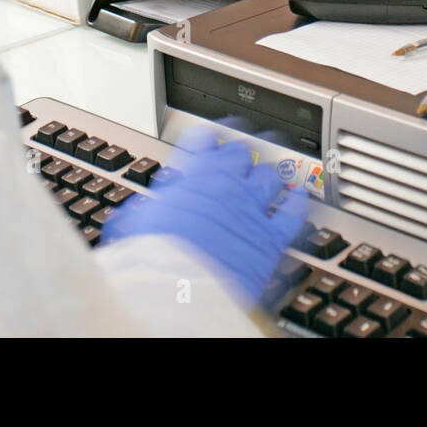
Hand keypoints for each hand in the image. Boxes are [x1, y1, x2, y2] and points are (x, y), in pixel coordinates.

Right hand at [99, 128, 308, 304]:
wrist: (179, 289)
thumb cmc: (152, 258)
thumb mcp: (133, 228)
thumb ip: (136, 216)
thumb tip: (128, 219)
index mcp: (191, 177)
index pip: (202, 141)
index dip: (206, 137)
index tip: (207, 137)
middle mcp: (225, 186)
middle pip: (240, 154)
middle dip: (239, 154)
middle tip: (239, 155)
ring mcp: (251, 209)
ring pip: (269, 177)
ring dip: (268, 175)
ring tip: (270, 170)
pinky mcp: (271, 238)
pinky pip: (292, 213)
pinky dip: (297, 203)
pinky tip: (299, 197)